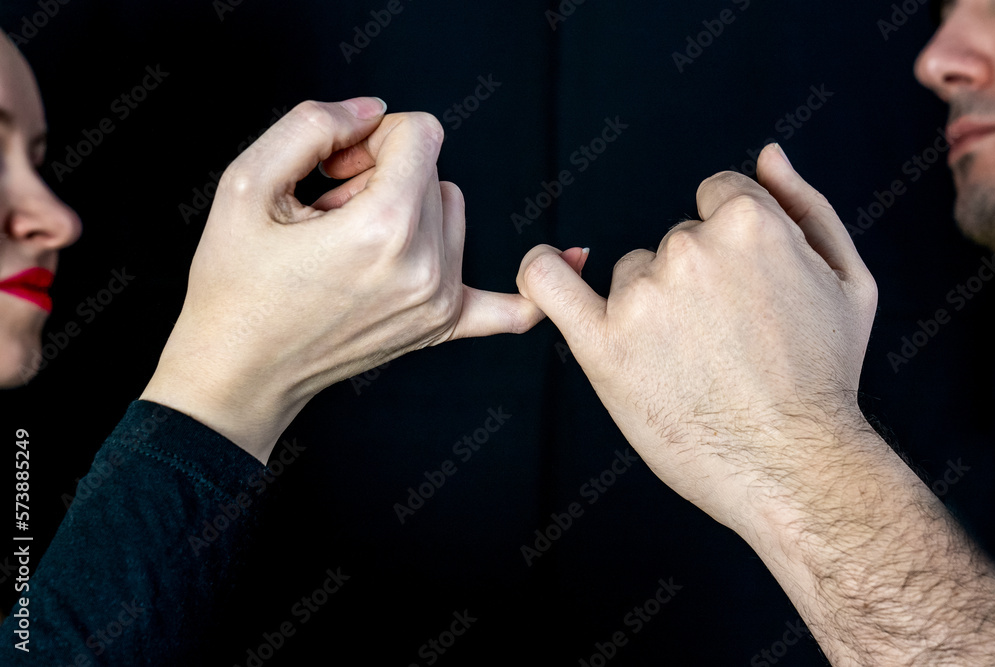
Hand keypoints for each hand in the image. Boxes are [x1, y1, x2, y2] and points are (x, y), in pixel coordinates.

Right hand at [141, 98, 585, 461]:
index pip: (421, 134)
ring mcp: (439, 301)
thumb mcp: (244, 185)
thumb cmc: (235, 287)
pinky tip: (571, 259)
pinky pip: (508, 308)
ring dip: (409, 211)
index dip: (371, 137)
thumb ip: (311, 125)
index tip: (337, 167)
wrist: (236, 372)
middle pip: (435, 172)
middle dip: (385, 174)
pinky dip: (528, 288)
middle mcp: (424, 266)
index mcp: (382, 228)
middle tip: (331, 210)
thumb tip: (370, 112)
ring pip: (453, 212)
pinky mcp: (441, 326)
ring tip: (352, 244)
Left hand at [516, 144, 877, 531]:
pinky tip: (551, 272)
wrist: (793, 465)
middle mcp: (689, 250)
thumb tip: (764, 155)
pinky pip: (547, 283)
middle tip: (726, 342)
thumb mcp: (848, 279)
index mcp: (748, 222)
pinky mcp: (602, 344)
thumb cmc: (825, 376)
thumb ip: (805, 205)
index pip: (715, 198)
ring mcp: (642, 297)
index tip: (741, 291)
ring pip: (630, 275)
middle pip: (673, 241)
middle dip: (694, 280)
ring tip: (690, 365)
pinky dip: (542, 270)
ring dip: (649, 306)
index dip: (730, 244)